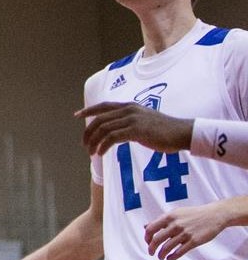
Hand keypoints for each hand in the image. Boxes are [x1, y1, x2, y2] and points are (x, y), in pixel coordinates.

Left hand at [77, 101, 193, 155]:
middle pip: (100, 119)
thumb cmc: (166, 131)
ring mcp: (132, 119)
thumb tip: (119, 131)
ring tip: (91, 152)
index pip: (104, 106)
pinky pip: (112, 137)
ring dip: (94, 141)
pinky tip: (100, 153)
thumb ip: (131, 122)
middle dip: (89, 132)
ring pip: (104, 128)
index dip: (89, 110)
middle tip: (84, 144)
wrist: (183, 133)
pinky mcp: (136, 130)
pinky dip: (103, 146)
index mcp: (130, 106)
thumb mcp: (145, 121)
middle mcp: (129, 110)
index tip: (77, 115)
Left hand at [146, 199, 247, 259]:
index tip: (148, 243)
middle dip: (152, 248)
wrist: (214, 215)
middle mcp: (175, 225)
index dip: (147, 237)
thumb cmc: (193, 214)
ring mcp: (185, 233)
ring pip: (167, 247)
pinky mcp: (194, 241)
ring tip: (161, 257)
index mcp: (169, 216)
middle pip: (157, 240)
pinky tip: (170, 258)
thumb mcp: (175, 213)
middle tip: (151, 253)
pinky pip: (180, 252)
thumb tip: (145, 227)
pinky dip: (173, 257)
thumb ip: (161, 220)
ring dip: (161, 254)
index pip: (151, 228)